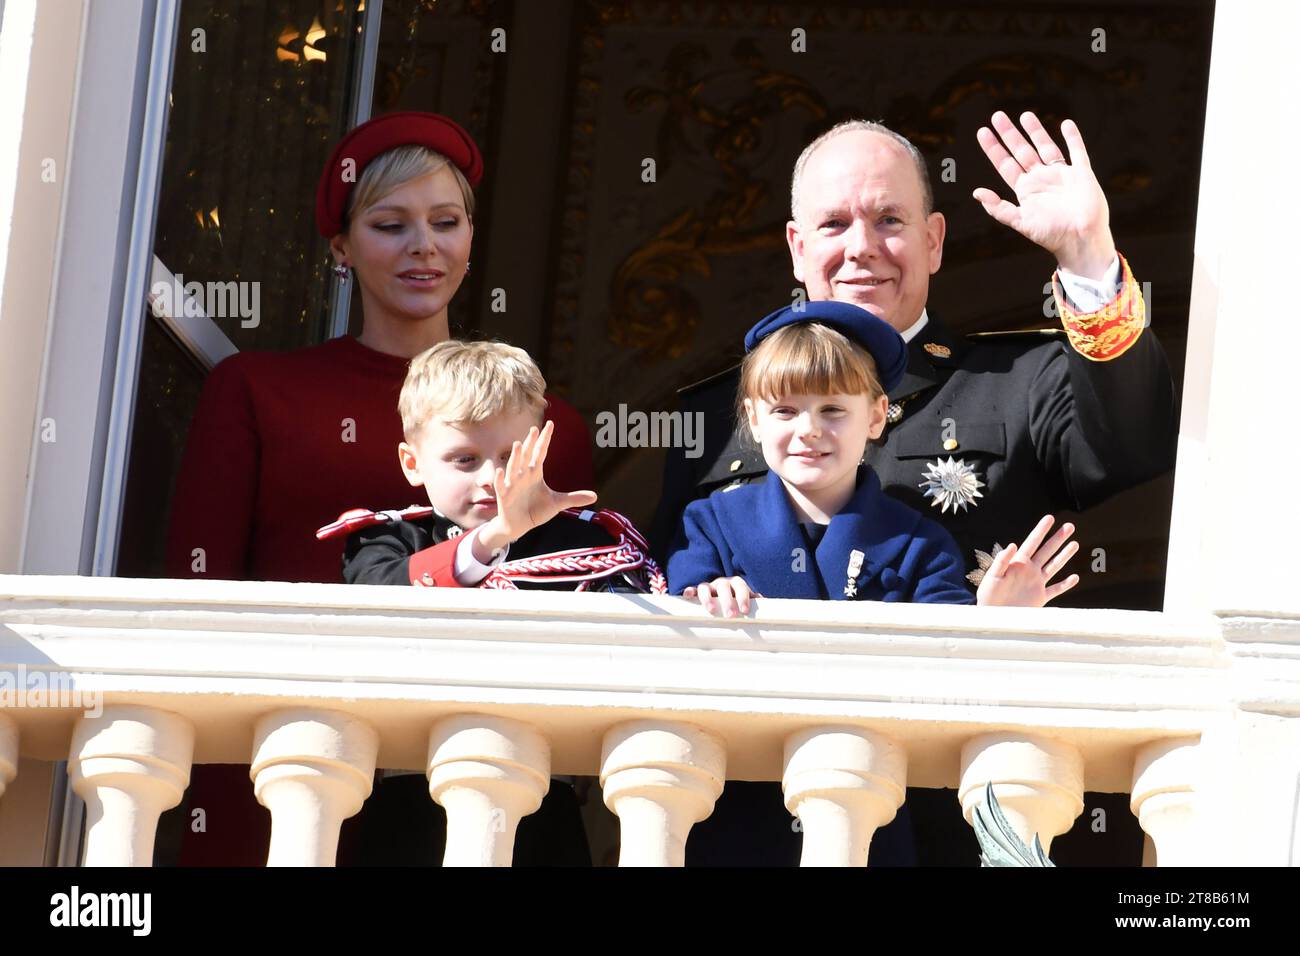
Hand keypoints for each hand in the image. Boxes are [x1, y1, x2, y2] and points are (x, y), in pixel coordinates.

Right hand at [473, 420, 597, 558]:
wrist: (519, 525)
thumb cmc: (536, 510)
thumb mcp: (557, 503)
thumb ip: (574, 498)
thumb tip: (595, 496)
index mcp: (535, 473)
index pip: (540, 452)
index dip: (545, 439)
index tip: (550, 424)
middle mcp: (523, 475)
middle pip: (527, 456)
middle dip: (530, 443)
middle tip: (535, 429)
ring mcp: (512, 484)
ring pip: (513, 467)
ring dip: (516, 456)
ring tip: (518, 444)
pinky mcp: (504, 496)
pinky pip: (501, 486)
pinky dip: (500, 479)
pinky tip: (500, 471)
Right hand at [682, 576, 759, 617]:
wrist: (722, 595)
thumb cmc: (737, 601)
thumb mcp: (746, 600)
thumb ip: (755, 603)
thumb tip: (769, 609)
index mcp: (736, 584)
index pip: (740, 586)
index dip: (743, 597)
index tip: (745, 610)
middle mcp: (722, 583)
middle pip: (724, 587)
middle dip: (727, 600)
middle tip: (731, 615)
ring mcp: (709, 587)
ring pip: (706, 587)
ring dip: (708, 597)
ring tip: (711, 610)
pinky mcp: (697, 592)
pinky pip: (692, 589)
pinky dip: (690, 591)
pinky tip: (688, 596)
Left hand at [973, 111, 1115, 278]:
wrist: (1080, 239)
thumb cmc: (1051, 234)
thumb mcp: (1020, 221)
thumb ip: (998, 208)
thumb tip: (976, 192)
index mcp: (1025, 190)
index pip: (1005, 164)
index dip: (994, 148)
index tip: (982, 132)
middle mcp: (1041, 179)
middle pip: (1021, 151)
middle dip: (1009, 134)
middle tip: (997, 116)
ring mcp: (1061, 175)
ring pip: (1045, 147)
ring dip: (1036, 131)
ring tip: (1025, 115)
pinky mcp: (1081, 174)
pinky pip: (1077, 151)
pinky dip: (1072, 138)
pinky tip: (1066, 124)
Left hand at [976, 514, 1079, 606]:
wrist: (992, 617)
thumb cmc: (988, 596)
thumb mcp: (992, 576)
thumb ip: (1001, 561)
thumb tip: (1012, 544)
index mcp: (1017, 563)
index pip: (1032, 543)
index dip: (1041, 530)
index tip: (1050, 518)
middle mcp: (1029, 571)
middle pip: (1047, 551)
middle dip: (1058, 538)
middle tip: (1070, 526)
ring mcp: (1036, 584)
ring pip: (1054, 566)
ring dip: (1064, 556)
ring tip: (1075, 544)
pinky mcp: (1040, 598)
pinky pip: (1055, 590)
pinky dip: (1065, 585)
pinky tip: (1075, 578)